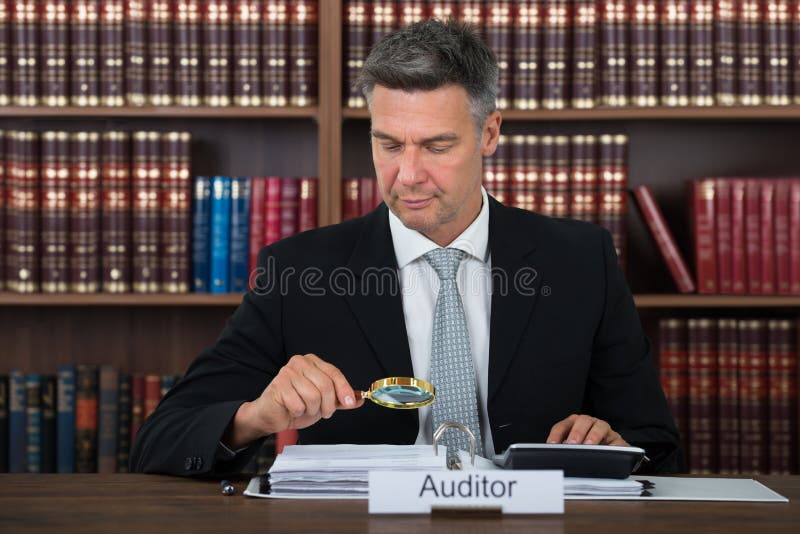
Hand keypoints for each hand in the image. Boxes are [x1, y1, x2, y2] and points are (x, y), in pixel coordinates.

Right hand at [225, 354, 363, 448]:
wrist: (272, 415)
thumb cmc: (295, 405)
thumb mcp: (323, 402)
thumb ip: (340, 399)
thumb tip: (358, 399)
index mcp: (312, 362)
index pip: (334, 373)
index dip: (344, 389)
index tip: (349, 401)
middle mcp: (300, 363)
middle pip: (326, 385)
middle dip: (327, 405)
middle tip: (323, 412)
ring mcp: (288, 372)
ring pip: (313, 396)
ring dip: (312, 410)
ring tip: (305, 409)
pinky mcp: (279, 385)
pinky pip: (299, 404)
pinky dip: (298, 412)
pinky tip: (293, 409)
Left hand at [546, 414, 628, 445]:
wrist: (611, 450)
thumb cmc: (588, 447)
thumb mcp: (574, 446)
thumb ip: (565, 447)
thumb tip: (556, 452)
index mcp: (576, 423)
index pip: (563, 425)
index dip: (556, 434)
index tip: (552, 444)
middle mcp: (591, 424)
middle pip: (583, 420)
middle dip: (576, 431)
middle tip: (572, 443)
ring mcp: (605, 431)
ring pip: (600, 426)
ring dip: (593, 435)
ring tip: (588, 445)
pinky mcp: (618, 441)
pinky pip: (617, 441)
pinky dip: (613, 445)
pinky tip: (608, 450)